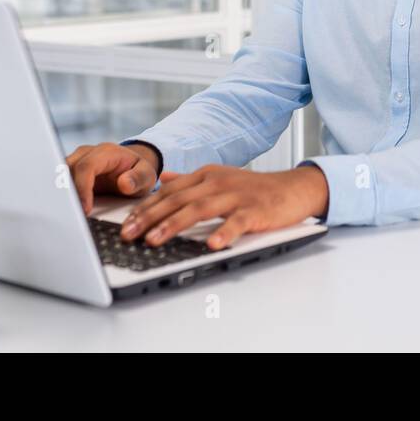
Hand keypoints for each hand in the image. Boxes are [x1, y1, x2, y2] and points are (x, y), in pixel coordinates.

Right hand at [65, 142, 160, 214]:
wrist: (132, 167)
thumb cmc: (138, 170)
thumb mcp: (146, 175)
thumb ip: (138, 178)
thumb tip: (124, 184)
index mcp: (106, 152)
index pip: (86, 167)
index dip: (83, 188)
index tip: (85, 208)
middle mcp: (87, 154)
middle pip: (67, 170)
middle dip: (66, 193)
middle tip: (70, 216)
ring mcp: (76, 161)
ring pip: (59, 175)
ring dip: (61, 195)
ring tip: (66, 216)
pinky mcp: (70, 172)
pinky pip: (60, 182)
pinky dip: (61, 196)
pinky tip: (65, 211)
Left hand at [119, 164, 328, 250]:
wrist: (293, 189)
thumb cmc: (254, 189)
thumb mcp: (219, 178)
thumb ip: (190, 180)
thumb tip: (164, 177)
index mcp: (206, 175)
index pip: (169, 191)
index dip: (145, 208)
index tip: (126, 224)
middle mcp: (217, 182)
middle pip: (178, 200)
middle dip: (150, 218)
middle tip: (129, 235)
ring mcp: (236, 195)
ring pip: (200, 209)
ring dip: (175, 225)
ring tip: (155, 240)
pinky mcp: (256, 210)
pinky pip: (237, 222)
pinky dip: (224, 233)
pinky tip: (212, 245)